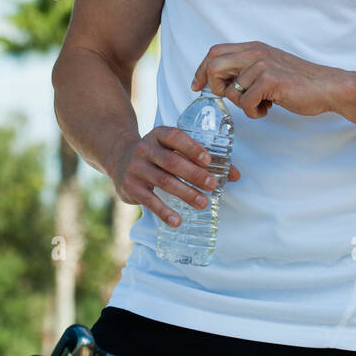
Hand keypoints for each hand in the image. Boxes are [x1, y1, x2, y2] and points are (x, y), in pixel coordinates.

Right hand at [110, 125, 241, 227]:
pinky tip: (177, 220)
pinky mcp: (130, 186)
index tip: (208, 160)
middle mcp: (145, 148)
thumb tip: (235, 175)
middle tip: (212, 186)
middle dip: (194, 174)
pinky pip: (149, 200)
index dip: (192, 148)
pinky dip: (164, 211)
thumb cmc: (158, 154)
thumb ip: (201, 159)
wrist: (120, 157)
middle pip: (172, 161)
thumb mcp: (174, 149)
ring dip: (185, 193)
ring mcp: (136, 167)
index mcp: (159, 134)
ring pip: (163, 181)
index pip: (175, 137)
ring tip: (203, 203)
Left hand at [192, 42, 336, 118]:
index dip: (201, 70)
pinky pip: (245, 103)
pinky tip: (269, 108)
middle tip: (231, 98)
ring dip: (244, 105)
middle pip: (214, 66)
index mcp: (253, 47)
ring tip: (262, 104)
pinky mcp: (270, 81)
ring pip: (231, 91)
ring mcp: (262, 65)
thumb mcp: (268, 67)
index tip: (197, 86)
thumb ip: (247, 69)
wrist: (327, 86)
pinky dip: (254, 112)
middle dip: (216, 87)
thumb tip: (221, 81)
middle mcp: (255, 52)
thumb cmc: (298, 81)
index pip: (214, 52)